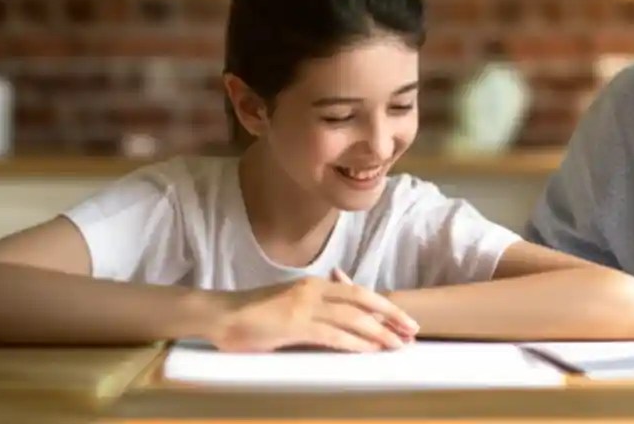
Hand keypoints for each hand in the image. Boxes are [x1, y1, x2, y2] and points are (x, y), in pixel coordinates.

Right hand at [210, 269, 418, 352]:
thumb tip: (338, 316)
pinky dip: (355, 343)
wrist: (221, 315)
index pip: (358, 292)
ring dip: (379, 332)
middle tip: (413, 331)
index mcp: (314, 284)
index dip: (383, 305)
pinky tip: (370, 351)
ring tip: (398, 344)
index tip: (403, 319)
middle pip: (363, 300)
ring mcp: (305, 307)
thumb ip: (314, 306)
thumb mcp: (289, 303)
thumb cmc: (252, 315)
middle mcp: (314, 290)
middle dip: (391, 316)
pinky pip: (332, 334)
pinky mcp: (294, 325)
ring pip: (353, 318)